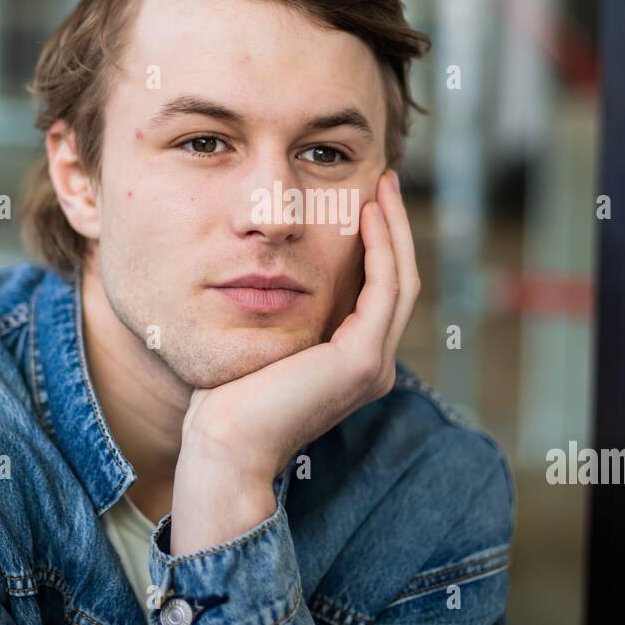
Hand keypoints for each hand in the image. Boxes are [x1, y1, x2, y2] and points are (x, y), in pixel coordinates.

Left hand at [169, 170, 419, 553]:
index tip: (368, 199)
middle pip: (401, 281)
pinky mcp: (362, 361)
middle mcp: (374, 365)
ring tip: (383, 186)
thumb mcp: (262, 342)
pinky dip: (381, 248)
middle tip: (386, 180)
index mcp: (355, 364)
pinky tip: (367, 214)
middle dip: (395, 227)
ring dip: (393, 228)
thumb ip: (281, 314)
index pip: (381, 293)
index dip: (381, 244)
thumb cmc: (226, 399)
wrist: (223, 445)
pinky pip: (383, 289)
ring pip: (400, 280)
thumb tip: (264, 274)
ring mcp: (374, 365)